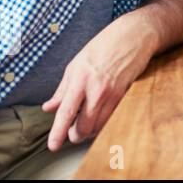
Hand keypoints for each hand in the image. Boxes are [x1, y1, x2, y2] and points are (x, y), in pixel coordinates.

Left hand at [41, 16, 157, 150]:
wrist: (134, 35)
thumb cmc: (103, 46)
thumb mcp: (76, 64)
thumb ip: (62, 89)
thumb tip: (48, 108)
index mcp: (80, 79)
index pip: (66, 112)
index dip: (58, 133)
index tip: (53, 146)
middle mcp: (96, 89)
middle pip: (84, 127)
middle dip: (76, 136)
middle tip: (72, 133)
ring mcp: (113, 93)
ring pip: (99, 126)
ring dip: (90, 131)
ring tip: (85, 124)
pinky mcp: (125, 94)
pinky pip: (112, 118)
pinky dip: (103, 122)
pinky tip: (98, 116)